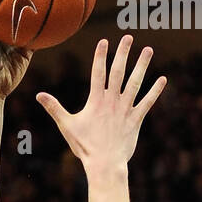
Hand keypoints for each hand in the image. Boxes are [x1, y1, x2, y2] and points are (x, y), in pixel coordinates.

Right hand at [36, 36, 166, 166]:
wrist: (104, 164)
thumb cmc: (85, 146)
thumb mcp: (67, 126)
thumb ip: (54, 108)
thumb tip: (39, 95)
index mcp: (96, 101)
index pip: (98, 73)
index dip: (100, 56)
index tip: (104, 40)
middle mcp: (112, 101)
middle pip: (119, 72)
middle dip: (123, 53)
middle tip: (129, 37)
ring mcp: (125, 109)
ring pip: (135, 83)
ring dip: (142, 66)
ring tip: (148, 50)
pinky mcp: (135, 120)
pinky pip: (147, 102)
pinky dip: (155, 91)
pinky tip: (162, 79)